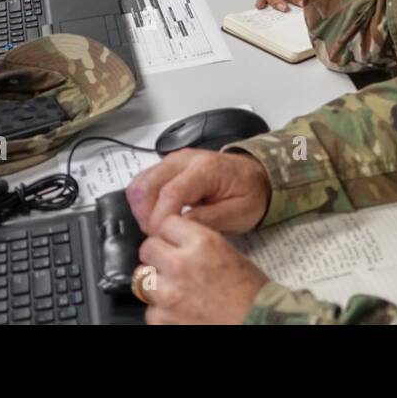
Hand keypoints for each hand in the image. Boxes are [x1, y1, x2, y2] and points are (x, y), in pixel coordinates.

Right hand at [127, 148, 270, 236]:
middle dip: (146, 216)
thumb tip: (177, 228)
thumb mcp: (238, 214)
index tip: (160, 238)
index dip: (160, 219)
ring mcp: (173, 161)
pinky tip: (156, 217)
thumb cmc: (249, 194)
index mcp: (206, 169)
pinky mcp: (167, 167)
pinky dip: (143, 202)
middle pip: (147, 185)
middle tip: (157, 237)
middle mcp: (184, 159)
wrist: (256, 175)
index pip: (170, 193)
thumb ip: (208, 219)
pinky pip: (143, 182)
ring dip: (141, 209)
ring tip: (156, 229)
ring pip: (139, 182)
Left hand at [138, 216, 268, 323]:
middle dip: (157, 255)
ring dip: (156, 283)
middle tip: (170, 265)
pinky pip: (150, 309)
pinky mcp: (163, 319)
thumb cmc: (250, 292)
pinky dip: (161, 311)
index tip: (172, 241)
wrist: (258, 321)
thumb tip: (174, 241)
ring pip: (143, 278)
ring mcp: (169, 294)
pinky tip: (179, 310)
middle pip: (148, 248)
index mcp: (201, 242)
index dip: (169, 234)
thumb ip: (196, 243)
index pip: (165, 224)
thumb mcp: (227, 252)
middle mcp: (181, 264)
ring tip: (175, 290)